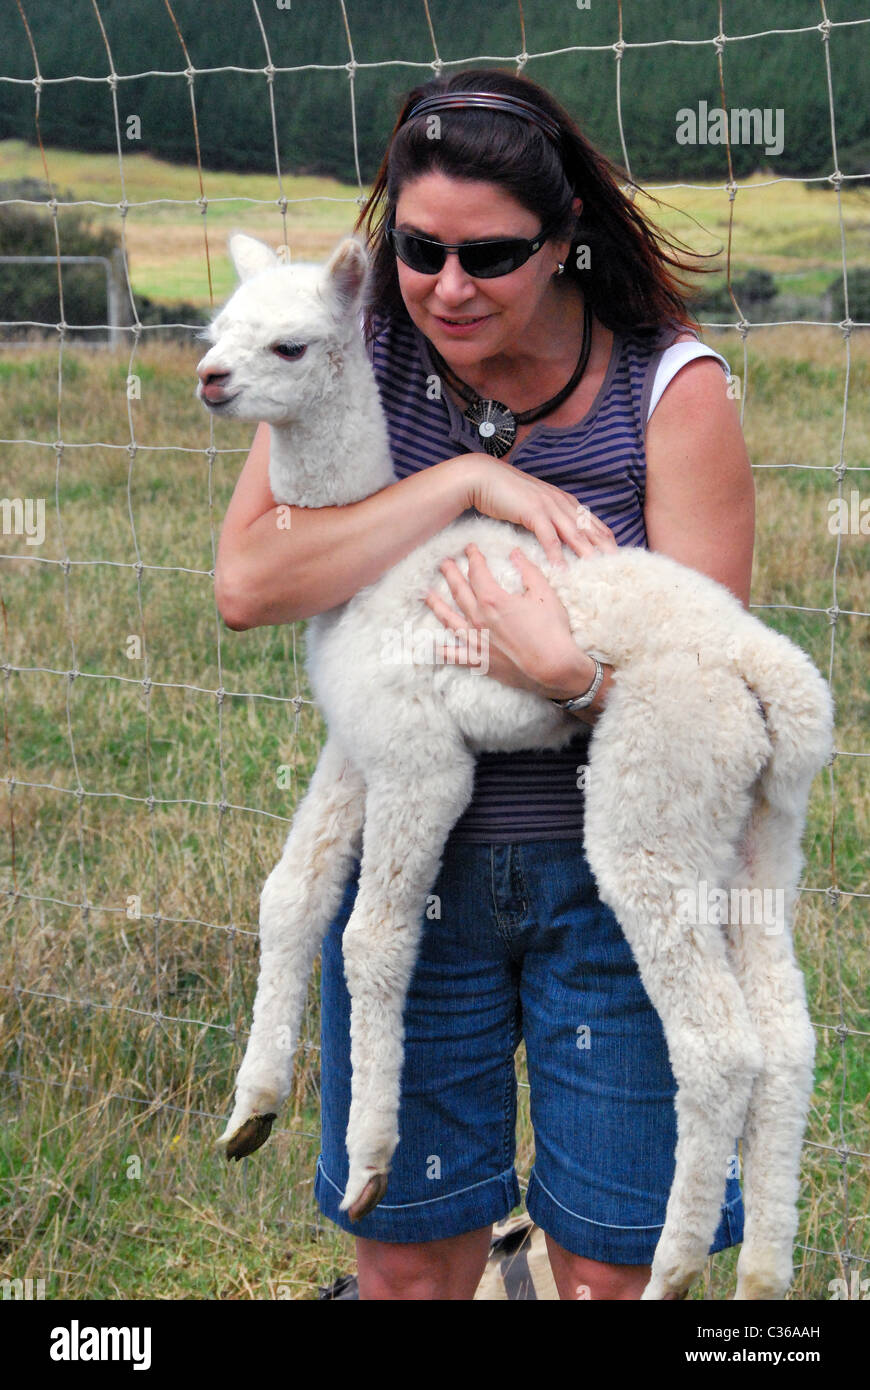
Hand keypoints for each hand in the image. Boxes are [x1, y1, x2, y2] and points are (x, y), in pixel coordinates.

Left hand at [424, 542, 597, 697]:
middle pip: (459, 591)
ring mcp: (477, 641)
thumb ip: (528, 570)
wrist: (554, 668)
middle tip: (443, 564)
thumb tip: (515, 553)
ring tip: (427, 595)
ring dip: (437, 605)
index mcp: (493, 599)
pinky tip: (434, 646)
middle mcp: (479, 618)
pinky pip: (455, 655)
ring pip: (450, 620)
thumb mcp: (545, 593)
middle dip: (451, 574)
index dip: (473, 557)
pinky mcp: (480, 661)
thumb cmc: (552, 631)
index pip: (477, 572)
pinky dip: (443, 650)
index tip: (470, 549)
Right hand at [458, 452, 618, 567]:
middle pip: (590, 529)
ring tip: (599, 571)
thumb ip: (548, 516)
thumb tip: (556, 534)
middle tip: (619, 567)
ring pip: (574, 534)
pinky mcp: (533, 512)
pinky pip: (549, 537)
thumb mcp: (534, 504)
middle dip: (606, 548)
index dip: (606, 539)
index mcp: (565, 501)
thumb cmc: (506, 493)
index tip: (617, 556)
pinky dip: (557, 554)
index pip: (593, 522)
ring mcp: (549, 506)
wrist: (484, 477)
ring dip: (587, 553)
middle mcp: (562, 503)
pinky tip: (562, 569)